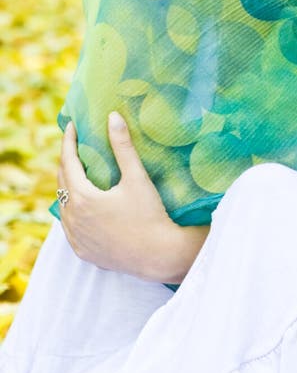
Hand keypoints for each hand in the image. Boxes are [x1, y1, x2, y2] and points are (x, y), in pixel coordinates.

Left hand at [58, 112, 208, 282]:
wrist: (158, 255)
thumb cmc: (149, 214)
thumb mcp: (136, 177)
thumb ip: (122, 145)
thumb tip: (113, 117)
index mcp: (82, 198)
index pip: (68, 162)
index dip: (68, 141)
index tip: (71, 125)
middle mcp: (72, 219)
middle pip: (62, 182)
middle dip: (66, 160)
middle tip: (74, 144)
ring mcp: (76, 238)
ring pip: (63, 205)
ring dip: (68, 186)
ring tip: (78, 171)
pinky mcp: (83, 251)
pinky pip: (70, 225)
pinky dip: (72, 209)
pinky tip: (82, 205)